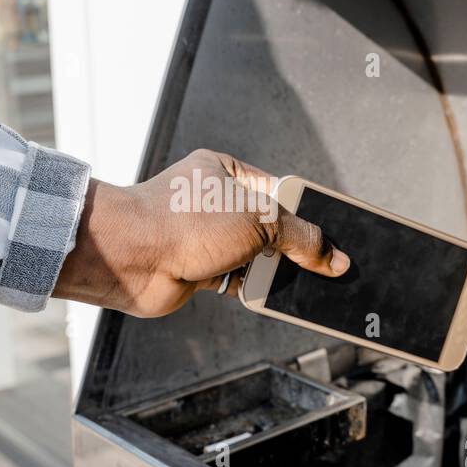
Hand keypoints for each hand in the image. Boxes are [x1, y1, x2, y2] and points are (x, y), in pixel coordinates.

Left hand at [54, 149, 350, 316]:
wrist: (131, 256)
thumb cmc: (183, 222)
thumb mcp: (258, 220)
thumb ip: (301, 237)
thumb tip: (334, 257)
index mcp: (226, 171)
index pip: (279, 190)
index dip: (308, 212)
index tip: (335, 231)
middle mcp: (215, 201)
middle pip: (269, 225)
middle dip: (295, 246)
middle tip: (328, 263)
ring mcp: (205, 237)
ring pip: (255, 256)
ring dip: (275, 270)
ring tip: (307, 282)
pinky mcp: (198, 269)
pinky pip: (238, 280)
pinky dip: (256, 289)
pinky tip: (276, 296)